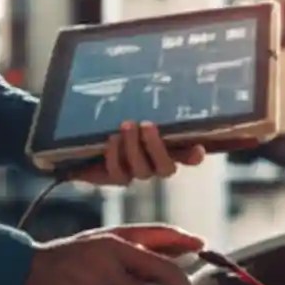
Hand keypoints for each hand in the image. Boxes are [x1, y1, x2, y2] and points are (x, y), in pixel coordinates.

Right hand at [16, 224, 204, 284]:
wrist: (25, 274)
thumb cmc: (72, 256)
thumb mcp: (104, 240)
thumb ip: (142, 243)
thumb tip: (187, 245)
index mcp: (113, 241)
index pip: (158, 241)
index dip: (183, 245)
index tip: (202, 247)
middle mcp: (109, 261)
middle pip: (160, 277)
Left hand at [71, 121, 205, 185]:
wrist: (86, 141)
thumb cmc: (120, 124)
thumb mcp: (136, 118)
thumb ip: (154, 116)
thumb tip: (171, 107)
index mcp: (168, 149)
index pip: (189, 158)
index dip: (193, 157)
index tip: (198, 149)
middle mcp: (156, 166)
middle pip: (165, 168)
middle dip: (156, 146)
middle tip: (146, 124)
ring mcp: (136, 174)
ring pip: (142, 170)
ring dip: (134, 148)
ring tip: (127, 126)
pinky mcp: (117, 178)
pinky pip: (119, 174)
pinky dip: (115, 156)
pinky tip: (112, 140)